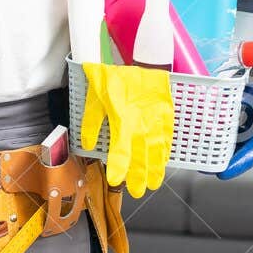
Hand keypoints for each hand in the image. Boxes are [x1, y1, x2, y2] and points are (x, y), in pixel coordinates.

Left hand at [79, 63, 173, 197]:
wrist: (141, 61)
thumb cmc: (114, 78)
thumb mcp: (95, 97)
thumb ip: (90, 122)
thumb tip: (86, 143)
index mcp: (122, 120)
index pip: (120, 150)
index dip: (119, 167)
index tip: (116, 181)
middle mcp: (141, 123)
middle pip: (140, 155)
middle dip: (139, 175)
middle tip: (137, 192)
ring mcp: (156, 120)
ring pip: (156, 150)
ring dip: (155, 168)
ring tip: (153, 184)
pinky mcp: (166, 114)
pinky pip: (167, 136)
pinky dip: (166, 150)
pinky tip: (165, 161)